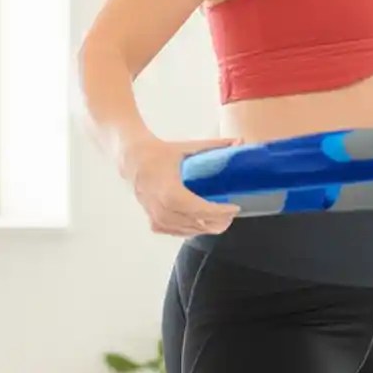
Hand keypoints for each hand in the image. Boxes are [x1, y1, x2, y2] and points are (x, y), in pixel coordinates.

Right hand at [121, 136, 241, 236]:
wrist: (132, 158)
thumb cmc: (160, 152)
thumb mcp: (187, 147)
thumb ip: (214, 145)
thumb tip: (240, 140)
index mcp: (171, 190)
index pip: (200, 208)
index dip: (220, 211)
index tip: (235, 208)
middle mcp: (162, 207)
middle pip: (196, 223)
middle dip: (217, 221)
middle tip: (231, 215)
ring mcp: (155, 215)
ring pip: (186, 230)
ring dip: (205, 227)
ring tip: (221, 220)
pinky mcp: (152, 220)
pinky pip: (174, 232)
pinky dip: (190, 231)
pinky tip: (200, 225)